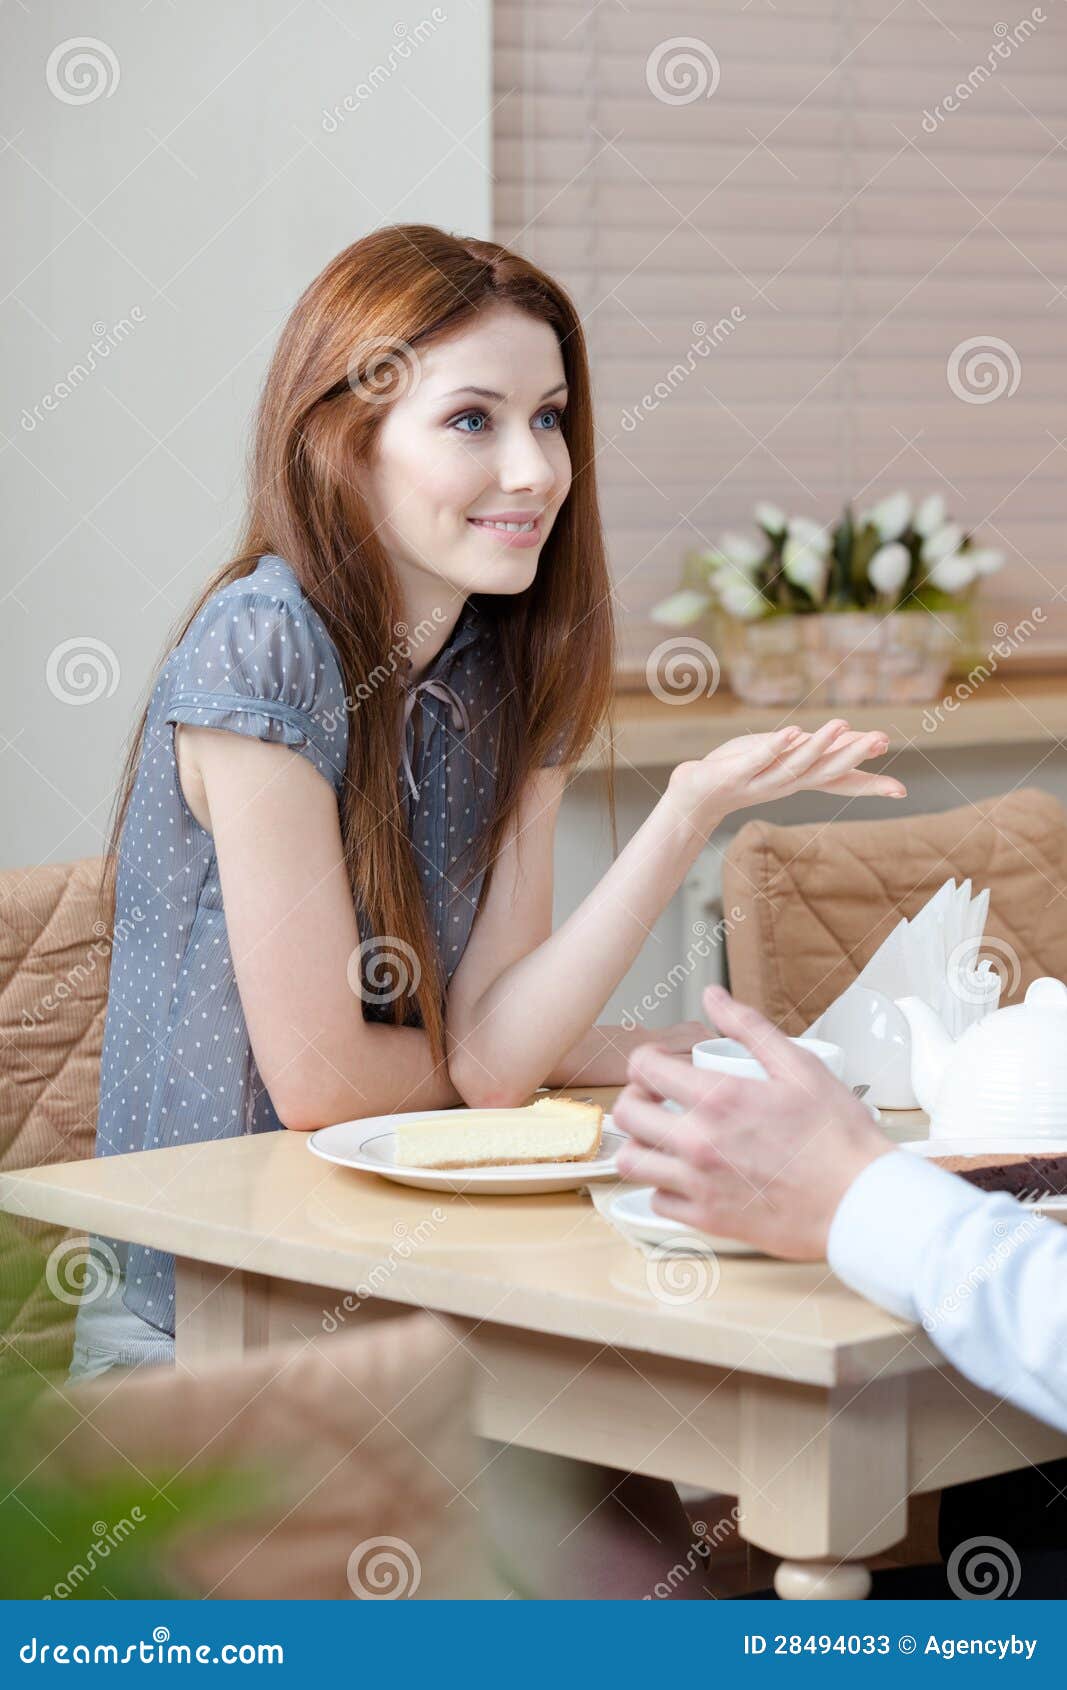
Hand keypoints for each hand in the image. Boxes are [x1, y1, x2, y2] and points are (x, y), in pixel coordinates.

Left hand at [613, 983, 892, 1258]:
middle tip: (657, 1097)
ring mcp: (699, 1184)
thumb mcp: (800, 1066)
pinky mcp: (707, 1219)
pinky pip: (657, 1199)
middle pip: (626, 1113)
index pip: (643, 1067)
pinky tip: (685, 1172)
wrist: (859, 1203)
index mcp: (719, 1098)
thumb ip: (749, 1027)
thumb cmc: (838, 1138)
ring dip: (640, 1142)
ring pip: (630, 1161)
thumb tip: (714, 998)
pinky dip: (663, 1184)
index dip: (646, 1058)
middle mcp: (699, 1141)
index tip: (660, 1063)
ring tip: (663, 1135)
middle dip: (635, 1096)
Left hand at [664, 718, 905, 829]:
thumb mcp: (783, 757)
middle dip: (852, 755)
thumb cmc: (740, 770)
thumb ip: (816, 750)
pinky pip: (760, 759)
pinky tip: (792, 731)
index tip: (901, 790)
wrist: (693, 796)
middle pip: (825, 772)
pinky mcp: (735, 775)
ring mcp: (760, 781)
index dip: (869, 786)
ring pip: (796, 765)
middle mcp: (784, 784)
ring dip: (819, 745)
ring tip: (841, 724)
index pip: (839, 784)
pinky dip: (777, 747)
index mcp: (798, 781)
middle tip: (881, 739)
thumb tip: (856, 739)